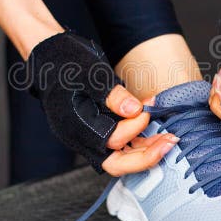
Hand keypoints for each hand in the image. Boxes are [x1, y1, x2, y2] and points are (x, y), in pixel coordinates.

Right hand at [26, 31, 173, 173]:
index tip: (145, 110)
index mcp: (76, 127)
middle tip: (169, 142)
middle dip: (146, 156)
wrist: (50, 57)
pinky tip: (156, 128)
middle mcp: (82, 139)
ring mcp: (90, 137)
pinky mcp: (99, 131)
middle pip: (117, 163)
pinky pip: (122, 144)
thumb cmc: (66, 63)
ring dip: (146, 149)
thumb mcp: (91, 74)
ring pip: (122, 156)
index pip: (110, 142)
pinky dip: (140, 139)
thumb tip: (133, 109)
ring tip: (168, 137)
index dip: (133, 129)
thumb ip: (112, 94)